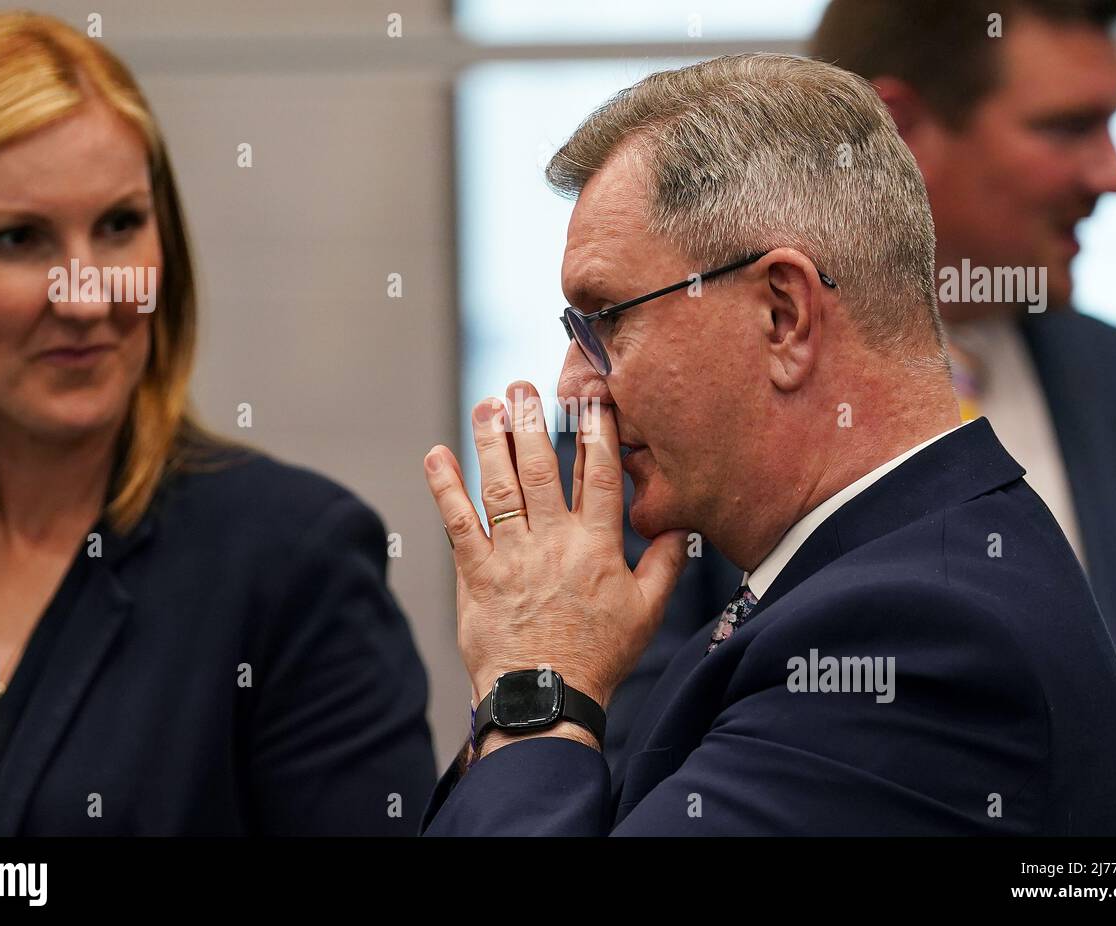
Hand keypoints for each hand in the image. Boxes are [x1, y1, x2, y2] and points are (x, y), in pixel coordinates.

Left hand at [424, 381, 689, 736]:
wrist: (546, 697)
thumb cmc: (597, 657)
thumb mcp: (646, 612)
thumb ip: (664, 564)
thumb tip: (679, 527)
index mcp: (597, 547)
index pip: (598, 475)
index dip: (595, 431)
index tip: (590, 396)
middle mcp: (553, 542)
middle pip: (542, 468)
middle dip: (533, 421)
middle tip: (524, 386)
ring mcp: (512, 556)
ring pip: (501, 486)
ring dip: (492, 441)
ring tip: (489, 403)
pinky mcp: (477, 575)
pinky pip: (459, 523)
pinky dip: (445, 488)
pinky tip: (436, 455)